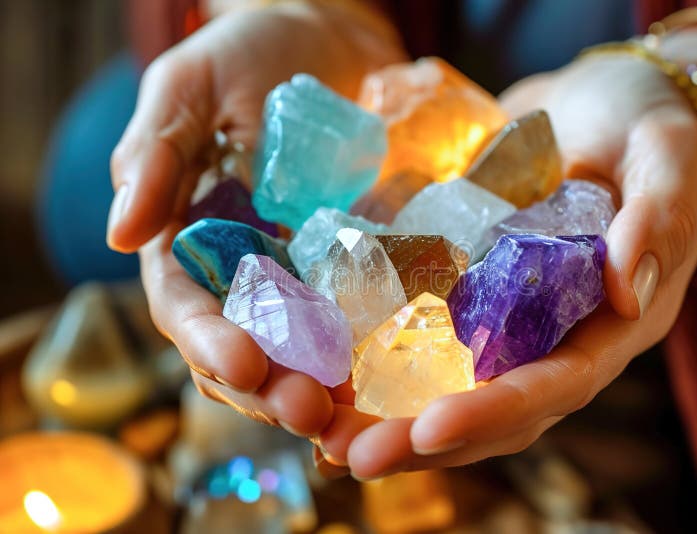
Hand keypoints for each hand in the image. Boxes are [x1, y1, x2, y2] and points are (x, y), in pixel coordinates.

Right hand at [106, 4, 402, 435]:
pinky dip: (369, 357)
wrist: (329, 39)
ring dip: (319, 390)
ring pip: (300, 352)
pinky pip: (360, 320)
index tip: (243, 365)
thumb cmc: (248, 52)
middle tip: (310, 412)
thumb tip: (118, 233)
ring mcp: (302, 274)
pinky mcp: (356, 266)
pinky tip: (391, 380)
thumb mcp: (189, 86)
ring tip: (350, 417)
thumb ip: (154, 154)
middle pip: (245, 347)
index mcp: (188, 238)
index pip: (185, 305)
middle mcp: (243, 269)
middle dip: (268, 387)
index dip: (208, 341)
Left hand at [315, 53, 696, 478]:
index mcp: (611, 322)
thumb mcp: (667, 155)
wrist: (598, 102)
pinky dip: (374, 366)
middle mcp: (556, 336)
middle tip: (352, 454)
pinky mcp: (467, 290)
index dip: (495, 409)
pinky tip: (323, 382)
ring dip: (387, 417)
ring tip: (324, 438)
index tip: (428, 428)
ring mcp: (507, 318)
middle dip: (422, 438)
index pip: (556, 383)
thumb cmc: (646, 122)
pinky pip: (422, 339)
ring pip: (449, 387)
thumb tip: (622, 292)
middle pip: (492, 409)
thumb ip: (659, 216)